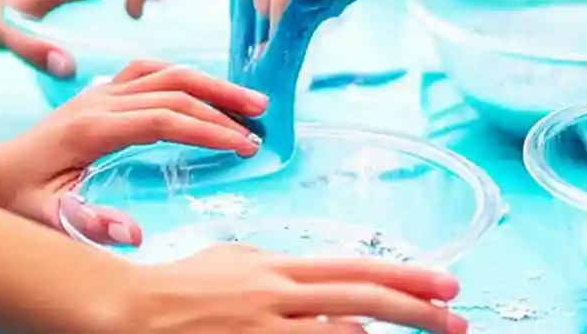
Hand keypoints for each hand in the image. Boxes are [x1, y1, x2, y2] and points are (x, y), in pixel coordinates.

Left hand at [0, 61, 265, 245]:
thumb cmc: (17, 201)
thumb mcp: (45, 219)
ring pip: (167, 72)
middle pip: (174, 88)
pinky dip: (184, 77)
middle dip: (222, 104)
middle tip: (261, 123)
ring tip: (250, 101)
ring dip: (211, 84)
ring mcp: (100, 91)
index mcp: (92, 127)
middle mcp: (100, 100)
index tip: (242, 145)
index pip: (164, 119)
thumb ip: (87, 224)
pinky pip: (150, 71)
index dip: (207, 130)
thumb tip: (134, 234)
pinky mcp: (101, 91)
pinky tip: (206, 92)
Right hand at [114, 244, 467, 333]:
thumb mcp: (234, 259)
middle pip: (362, 300)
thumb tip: (314, 287)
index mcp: (279, 268)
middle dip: (417, 310)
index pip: (356, 269)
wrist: (129, 309)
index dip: (406, 276)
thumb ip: (276, 270)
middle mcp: (280, 296)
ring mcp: (265, 330)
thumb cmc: (179, 284)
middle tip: (457, 319)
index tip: (448, 282)